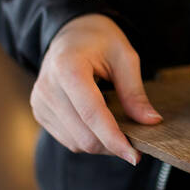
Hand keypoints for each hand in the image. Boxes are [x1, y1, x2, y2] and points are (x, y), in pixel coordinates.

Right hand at [30, 14, 161, 163]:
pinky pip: (68, 140)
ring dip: (101, 144)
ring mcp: (39, 102)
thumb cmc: (100, 40)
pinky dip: (88, 140)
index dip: (114, 139)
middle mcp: (47, 87)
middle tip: (135, 142)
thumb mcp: (125, 57)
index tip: (135, 156)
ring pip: (76, 143)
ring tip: (118, 128)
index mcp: (67, 68)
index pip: (92, 114)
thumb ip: (135, 92)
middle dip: (112, 145)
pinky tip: (100, 126)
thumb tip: (151, 122)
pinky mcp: (39, 112)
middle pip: (83, 135)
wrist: (70, 32)